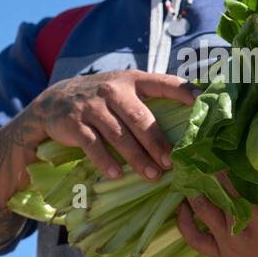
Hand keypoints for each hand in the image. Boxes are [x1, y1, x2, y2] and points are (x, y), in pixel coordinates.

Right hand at [22, 70, 197, 181]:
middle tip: (172, 163)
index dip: (184, 91)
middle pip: (141, 118)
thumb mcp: (123, 90)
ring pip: (119, 135)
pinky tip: (117, 174)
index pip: (163, 83)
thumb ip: (149, 100)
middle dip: (158, 143)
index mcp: (133, 80)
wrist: (54, 100)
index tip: (203, 103)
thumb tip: (187, 124)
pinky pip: (93, 145)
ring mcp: (92, 106)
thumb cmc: (102, 100)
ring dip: (137, 158)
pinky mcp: (75, 123)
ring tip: (152, 175)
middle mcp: (113, 90)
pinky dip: (106, 161)